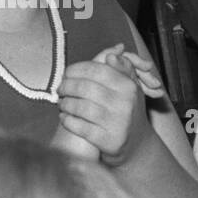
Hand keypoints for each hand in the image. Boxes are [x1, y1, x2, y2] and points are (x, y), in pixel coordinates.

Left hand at [55, 49, 151, 166]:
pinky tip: (64, 117)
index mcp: (128, 86)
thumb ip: (121, 67)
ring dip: (65, 104)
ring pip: (80, 107)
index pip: (96, 70)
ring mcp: (117, 124)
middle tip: (60, 89)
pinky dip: (68, 121)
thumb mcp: (129, 86)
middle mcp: (124, 104)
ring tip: (61, 103)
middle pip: (85, 88)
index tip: (66, 73)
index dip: (76, 69)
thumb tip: (112, 52)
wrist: (137, 144)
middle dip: (67, 87)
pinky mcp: (108, 142)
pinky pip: (80, 128)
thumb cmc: (126, 109)